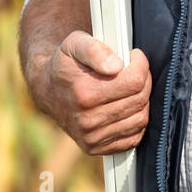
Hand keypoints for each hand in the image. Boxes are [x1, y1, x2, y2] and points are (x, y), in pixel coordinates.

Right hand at [36, 31, 151, 155]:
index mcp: (85, 93)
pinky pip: (133, 138)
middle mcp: (87, 120)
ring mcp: (91, 137)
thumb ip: (95, 49)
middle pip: (139, 100)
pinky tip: (126, 107)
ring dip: (141, 101)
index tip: (134, 57)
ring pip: (139, 119)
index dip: (140, 65)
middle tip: (133, 71)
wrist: (47, 89)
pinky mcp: (95, 148)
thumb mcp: (74, 43)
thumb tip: (116, 66)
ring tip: (129, 88)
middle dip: (143, 81)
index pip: (134, 82)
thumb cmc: (65, 64)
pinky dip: (136, 121)